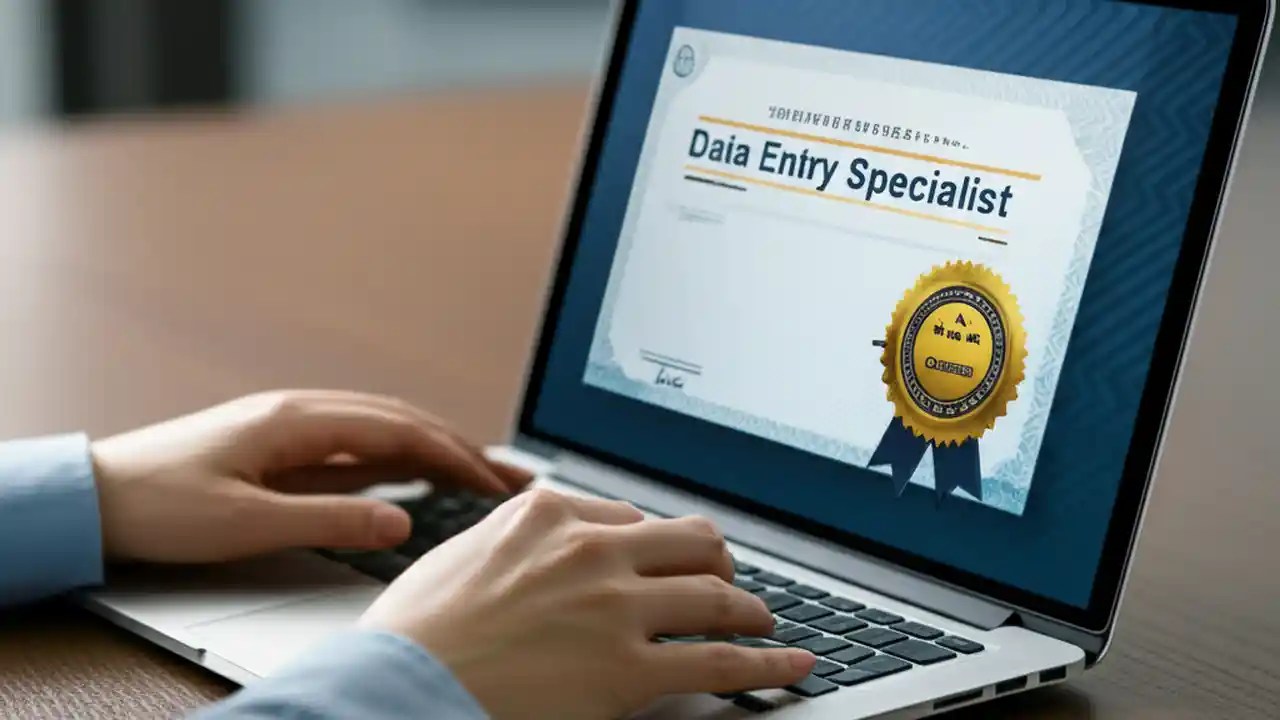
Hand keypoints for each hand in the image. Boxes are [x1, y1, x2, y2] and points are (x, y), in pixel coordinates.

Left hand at [91, 390, 529, 562]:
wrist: (98, 495)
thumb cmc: (161, 504)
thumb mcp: (249, 523)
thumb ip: (331, 521)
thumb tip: (402, 520)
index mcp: (298, 421)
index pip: (398, 430)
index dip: (453, 455)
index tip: (494, 482)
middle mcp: (301, 413)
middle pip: (400, 420)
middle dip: (460, 446)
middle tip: (507, 475)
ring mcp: (293, 426)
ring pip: (383, 427)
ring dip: (435, 447)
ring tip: (478, 472)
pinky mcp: (282, 446)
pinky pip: (357, 444)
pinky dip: (401, 456)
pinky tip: (415, 474)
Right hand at [359, 488, 814, 718]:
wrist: (394, 690)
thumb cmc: (414, 633)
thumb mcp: (459, 553)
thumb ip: (512, 534)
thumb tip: (537, 525)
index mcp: (548, 514)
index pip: (631, 518)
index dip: (657, 546)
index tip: (670, 560)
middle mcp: (592, 549)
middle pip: (692, 540)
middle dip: (719, 561)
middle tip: (728, 581)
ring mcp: (615, 608)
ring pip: (718, 595)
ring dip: (751, 609)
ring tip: (763, 622)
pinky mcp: (630, 670)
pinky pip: (722, 662)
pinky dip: (769, 663)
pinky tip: (792, 663)